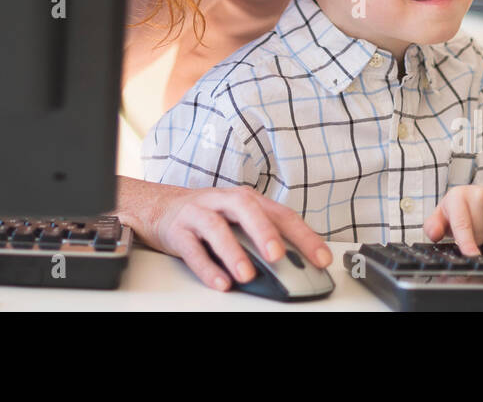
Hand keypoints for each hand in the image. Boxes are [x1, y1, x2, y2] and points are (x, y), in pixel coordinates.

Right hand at [114, 177, 331, 290]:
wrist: (160, 207)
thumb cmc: (208, 214)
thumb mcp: (239, 219)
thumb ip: (264, 236)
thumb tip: (297, 264)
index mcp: (247, 199)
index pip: (281, 214)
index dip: (304, 236)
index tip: (321, 258)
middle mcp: (224, 202)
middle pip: (247, 210)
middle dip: (264, 233)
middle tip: (278, 256)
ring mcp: (199, 214)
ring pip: (216, 227)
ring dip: (232, 251)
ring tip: (245, 275)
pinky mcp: (178, 231)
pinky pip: (192, 250)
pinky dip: (206, 267)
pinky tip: (220, 282)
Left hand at [424, 185, 482, 255]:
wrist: (474, 199)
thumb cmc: (456, 210)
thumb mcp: (440, 217)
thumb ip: (432, 227)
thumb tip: (435, 234)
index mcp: (458, 196)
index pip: (462, 223)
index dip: (466, 242)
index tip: (471, 254)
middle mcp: (478, 194)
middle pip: (479, 233)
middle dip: (474, 241)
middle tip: (469, 235)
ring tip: (479, 230)